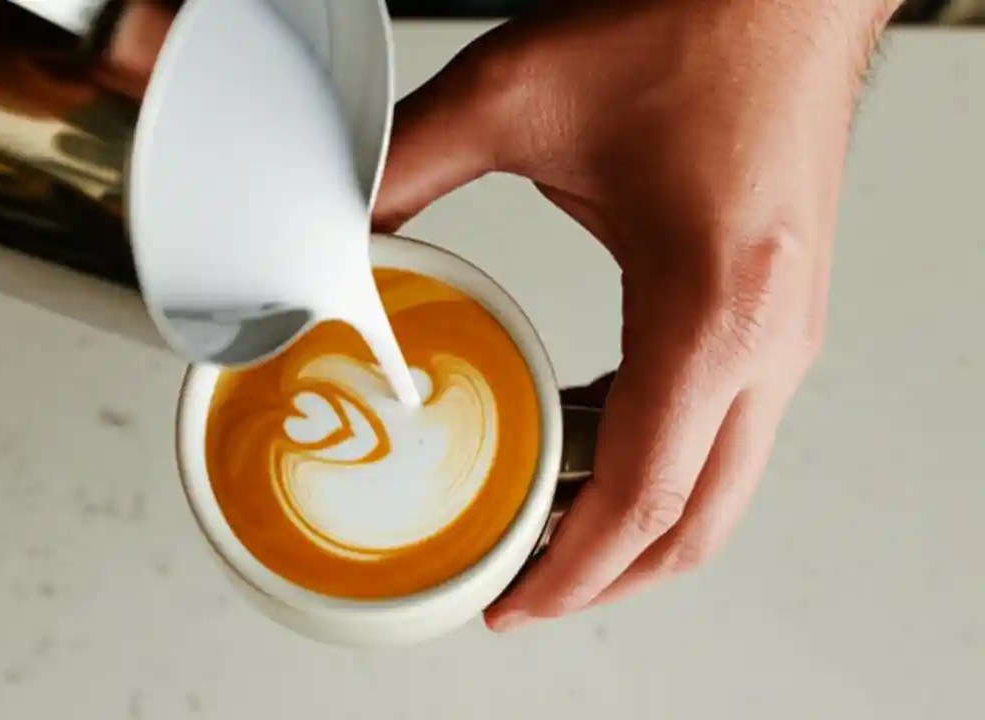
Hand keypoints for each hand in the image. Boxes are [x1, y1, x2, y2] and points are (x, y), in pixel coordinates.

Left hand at [374, 0, 898, 629]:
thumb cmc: (697, 27)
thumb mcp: (517, 97)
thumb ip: (406, 167)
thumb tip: (333, 228)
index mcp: (713, 310)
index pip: (645, 498)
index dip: (570, 574)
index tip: (509, 606)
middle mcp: (770, 341)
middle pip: (694, 524)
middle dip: (602, 576)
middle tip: (514, 586)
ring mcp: (786, 332)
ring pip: (717, 483)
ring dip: (628, 521)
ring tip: (538, 524)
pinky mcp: (778, 310)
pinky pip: (720, 423)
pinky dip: (650, 456)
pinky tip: (582, 434)